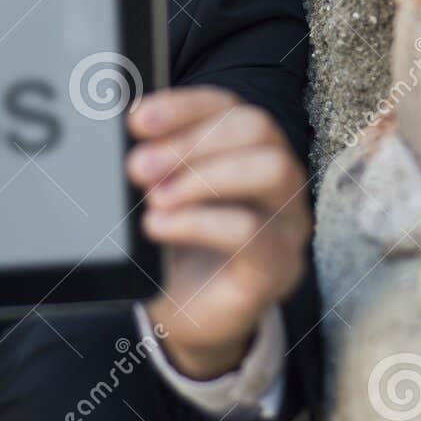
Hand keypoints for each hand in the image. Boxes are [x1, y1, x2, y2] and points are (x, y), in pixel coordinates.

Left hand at [126, 87, 310, 379]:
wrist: (186, 314)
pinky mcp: (278, 267)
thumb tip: (133, 135)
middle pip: (258, 128)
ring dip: (203, 177)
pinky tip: (159, 225)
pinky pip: (251, 232)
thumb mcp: (162, 190)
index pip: (230, 106)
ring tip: (155, 197)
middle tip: (139, 166)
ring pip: (271, 171)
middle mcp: (280, 179)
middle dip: (193, 141)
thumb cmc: (178, 243)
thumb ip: (156, 160)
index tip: (138, 119)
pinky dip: (199, 222)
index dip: (185, 106)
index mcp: (251, 149)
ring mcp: (287, 223)